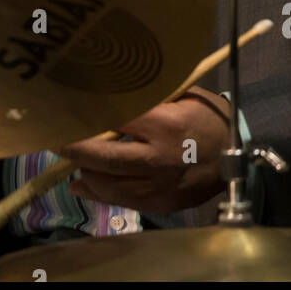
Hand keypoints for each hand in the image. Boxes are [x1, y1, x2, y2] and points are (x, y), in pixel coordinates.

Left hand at [59, 87, 230, 214]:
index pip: (114, 119)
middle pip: (105, 157)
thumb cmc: (208, 117)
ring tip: (69, 161)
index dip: (87, 116)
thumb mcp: (183, 94)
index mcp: (165, 124)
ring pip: (109, 184)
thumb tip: (110, 86)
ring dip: (84, 172)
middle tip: (53, 140)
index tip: (66, 110)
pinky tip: (82, 184)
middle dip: (74, 149)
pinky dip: (98, 193)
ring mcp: (160, 185)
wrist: (237, 155)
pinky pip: (122, 200)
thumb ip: (150, 94)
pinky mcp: (161, 203)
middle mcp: (159, 157)